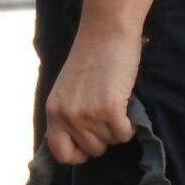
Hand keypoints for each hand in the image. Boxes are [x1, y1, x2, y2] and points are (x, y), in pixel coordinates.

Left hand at [44, 20, 143, 164]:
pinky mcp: (108, 109)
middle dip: (103, 136)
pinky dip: (130, 125)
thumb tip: (81, 141)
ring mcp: (87, 114)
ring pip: (110, 142)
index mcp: (53, 112)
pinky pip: (124, 134)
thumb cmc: (92, 57)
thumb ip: (69, 114)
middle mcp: (67, 116)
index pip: (60, 153)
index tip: (89, 142)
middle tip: (108, 113)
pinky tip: (127, 106)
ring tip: (116, 103)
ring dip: (117, 127)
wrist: (106, 31)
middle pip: (91, 150)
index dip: (78, 153)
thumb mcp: (68, 90)